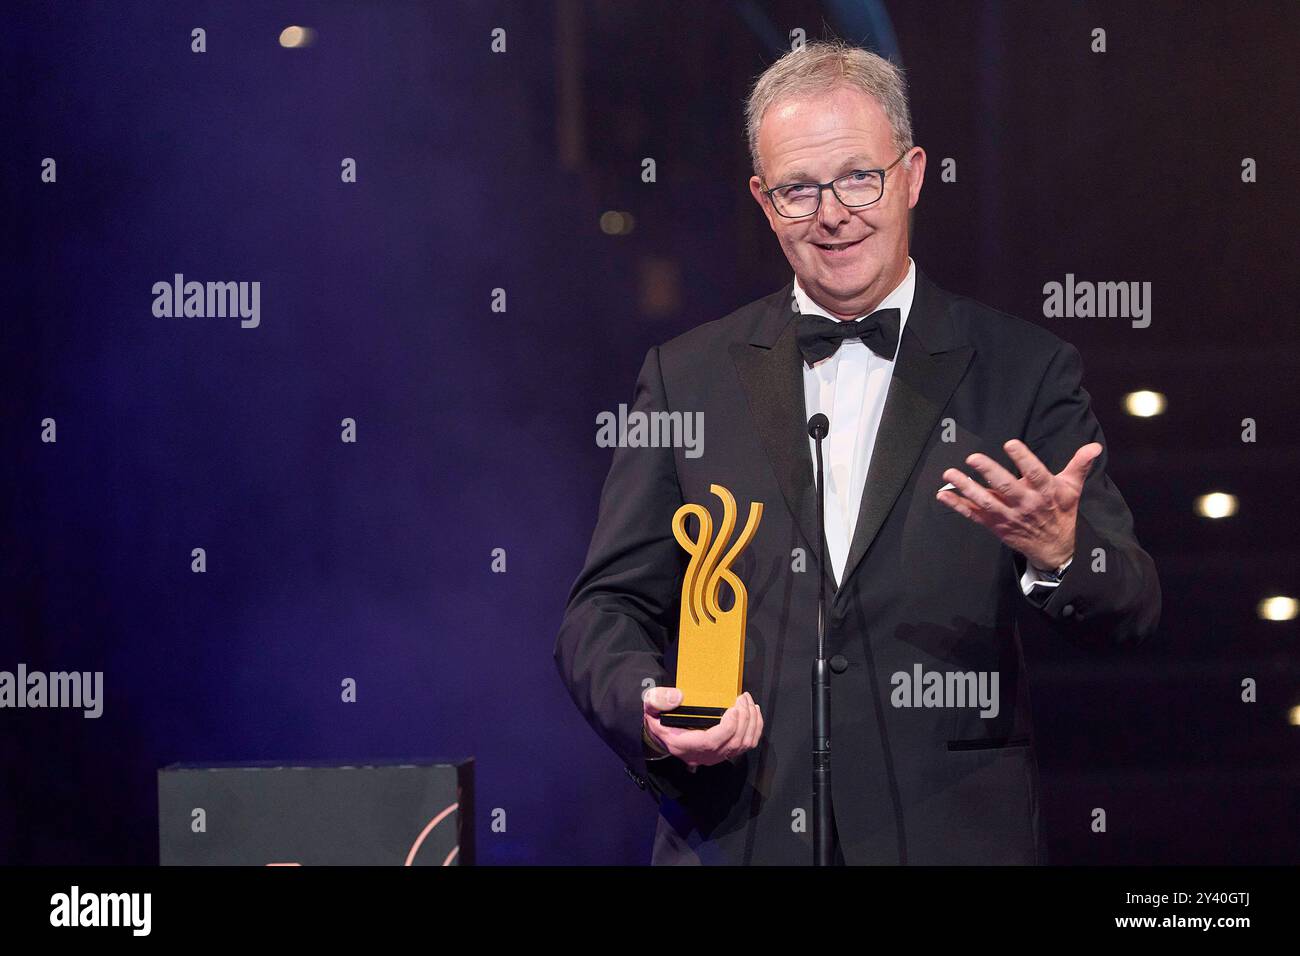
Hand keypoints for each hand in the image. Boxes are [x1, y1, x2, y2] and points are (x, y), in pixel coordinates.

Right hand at [642, 686, 762, 769]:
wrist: (663, 736)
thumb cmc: (659, 721)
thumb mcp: (651, 708)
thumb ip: (658, 701)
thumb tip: (678, 696)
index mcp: (686, 745)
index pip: (713, 742)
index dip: (728, 726)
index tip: (733, 708)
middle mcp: (704, 755)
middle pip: (733, 743)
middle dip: (744, 718)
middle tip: (742, 698)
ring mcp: (716, 756)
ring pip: (744, 745)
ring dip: (751, 722)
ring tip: (748, 702)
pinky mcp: (725, 752)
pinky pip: (746, 744)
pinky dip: (754, 728)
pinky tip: (753, 713)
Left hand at [937, 439, 1100, 570]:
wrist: (1053, 548)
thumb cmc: (1061, 513)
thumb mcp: (1072, 489)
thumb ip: (1079, 465)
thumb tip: (1094, 447)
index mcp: (1044, 492)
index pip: (1035, 473)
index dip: (1023, 458)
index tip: (1010, 443)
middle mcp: (1025, 504)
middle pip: (1006, 487)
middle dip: (989, 472)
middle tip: (973, 457)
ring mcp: (1007, 516)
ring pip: (985, 501)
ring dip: (965, 487)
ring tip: (949, 474)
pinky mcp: (994, 525)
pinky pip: (973, 515)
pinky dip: (957, 505)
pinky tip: (942, 494)